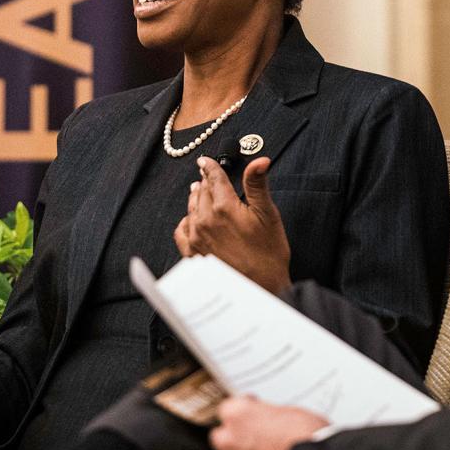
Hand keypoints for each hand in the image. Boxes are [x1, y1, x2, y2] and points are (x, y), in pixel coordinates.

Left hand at [174, 157, 290, 293]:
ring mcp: (196, 238)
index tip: (206, 160)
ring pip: (191, 209)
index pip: (213, 177)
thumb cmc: (268, 255)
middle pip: (201, 191)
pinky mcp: (192, 254)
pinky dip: (185, 222)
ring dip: (195, 198)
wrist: (259, 289)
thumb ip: (258, 185)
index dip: (210, 166)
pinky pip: (181, 231)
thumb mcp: (268, 214)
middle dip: (205, 182)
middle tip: (207, 176)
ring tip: (198, 192)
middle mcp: (205, 220)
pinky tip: (190, 220)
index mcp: (224, 207)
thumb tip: (259, 161)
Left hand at [210, 395, 328, 449]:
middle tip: (257, 433)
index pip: (227, 408)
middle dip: (236, 434)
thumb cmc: (305, 434)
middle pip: (222, 434)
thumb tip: (264, 417)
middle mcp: (230, 437)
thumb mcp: (285, 410)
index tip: (252, 412)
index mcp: (237, 412)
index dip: (243, 411)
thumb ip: (264, 413)